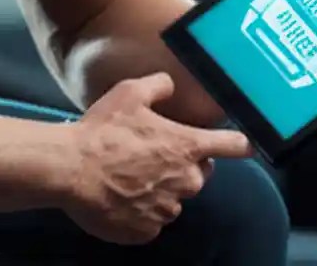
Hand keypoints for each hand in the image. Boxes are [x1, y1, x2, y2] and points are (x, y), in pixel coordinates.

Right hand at [64, 73, 253, 244]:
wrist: (70, 170)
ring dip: (161, 191)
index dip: (241, 144)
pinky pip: (152, 222)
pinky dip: (141, 213)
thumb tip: (170, 85)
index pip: (234, 146)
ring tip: (130, 178)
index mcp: (188, 147)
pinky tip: (122, 198)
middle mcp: (186, 181)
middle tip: (152, 156)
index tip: (247, 145)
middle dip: (183, 166)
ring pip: (174, 200)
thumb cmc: (102, 131)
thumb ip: (159, 86)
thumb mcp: (130, 93)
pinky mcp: (146, 231)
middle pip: (199, 174)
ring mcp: (167, 210)